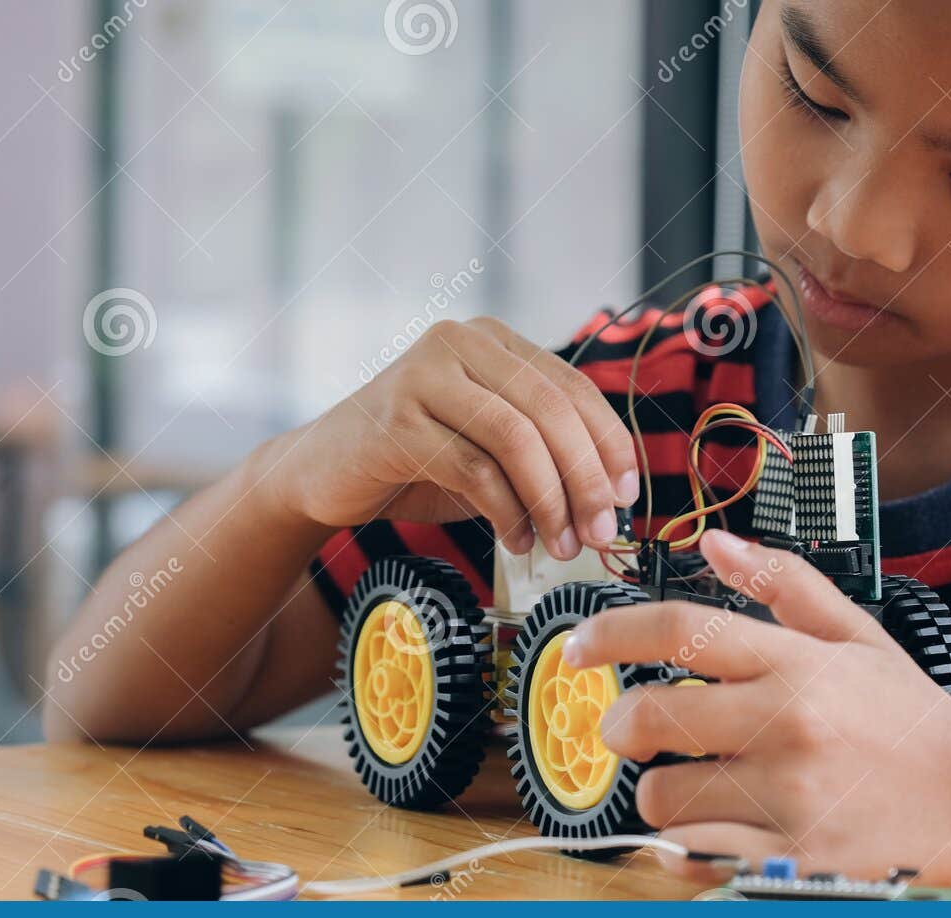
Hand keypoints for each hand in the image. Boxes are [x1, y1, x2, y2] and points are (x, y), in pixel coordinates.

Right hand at [275, 317, 639, 559]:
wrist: (321, 473)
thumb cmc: (417, 462)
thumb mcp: (489, 448)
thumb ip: (542, 453)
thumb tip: (613, 497)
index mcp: (493, 340)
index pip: (571, 386)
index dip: (609, 443)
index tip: (629, 494)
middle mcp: (460, 342)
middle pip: (550, 410)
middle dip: (586, 479)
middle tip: (602, 532)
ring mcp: (423, 375)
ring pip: (516, 438)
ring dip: (550, 501)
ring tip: (561, 545)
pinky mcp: (395, 421)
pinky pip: (473, 469)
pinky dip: (506, 513)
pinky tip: (517, 541)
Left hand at [562, 530, 950, 883]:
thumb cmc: (913, 718)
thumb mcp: (856, 636)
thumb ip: (782, 584)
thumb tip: (713, 541)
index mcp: (797, 663)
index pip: (679, 630)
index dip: (609, 634)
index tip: (577, 649)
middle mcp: (787, 724)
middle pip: (649, 719)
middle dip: (622, 727)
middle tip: (630, 733)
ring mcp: (788, 796)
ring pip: (664, 796)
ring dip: (664, 792)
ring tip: (699, 785)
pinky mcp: (792, 859)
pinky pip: (695, 854)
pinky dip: (690, 845)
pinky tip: (717, 828)